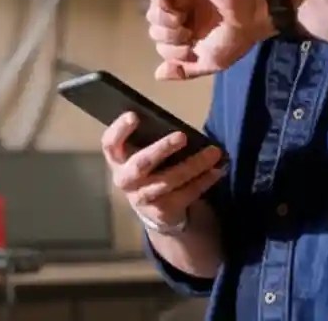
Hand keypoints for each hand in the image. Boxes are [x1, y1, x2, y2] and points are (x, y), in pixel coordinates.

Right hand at [102, 112, 224, 229]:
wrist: (153, 209)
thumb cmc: (151, 168)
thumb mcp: (144, 152)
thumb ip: (151, 140)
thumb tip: (178, 126)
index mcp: (118, 159)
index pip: (110, 144)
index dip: (119, 130)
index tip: (134, 116)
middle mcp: (126, 180)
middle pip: (141, 164)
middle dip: (162, 149)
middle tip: (182, 136)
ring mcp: (143, 198)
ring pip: (169, 180)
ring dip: (194, 165)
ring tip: (214, 152)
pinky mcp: (162, 212)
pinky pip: (185, 194)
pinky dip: (203, 181)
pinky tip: (216, 170)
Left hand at [146, 0, 271, 79]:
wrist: (251, 14)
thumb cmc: (234, 38)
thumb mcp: (209, 62)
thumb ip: (183, 70)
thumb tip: (157, 75)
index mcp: (187, 30)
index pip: (161, 43)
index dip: (171, 52)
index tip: (191, 51)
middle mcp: (182, 11)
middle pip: (154, 28)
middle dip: (167, 39)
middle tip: (188, 38)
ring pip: (153, 11)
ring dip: (164, 25)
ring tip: (183, 27)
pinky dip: (162, 8)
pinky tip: (178, 16)